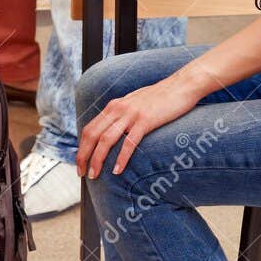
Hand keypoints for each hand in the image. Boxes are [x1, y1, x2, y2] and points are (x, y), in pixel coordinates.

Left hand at [76, 74, 200, 177]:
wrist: (181, 85)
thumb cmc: (160, 98)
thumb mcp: (134, 105)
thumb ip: (123, 116)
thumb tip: (113, 133)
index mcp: (113, 106)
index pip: (89, 129)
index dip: (81, 147)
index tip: (80, 163)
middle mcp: (118, 109)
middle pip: (92, 135)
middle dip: (84, 155)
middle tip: (81, 173)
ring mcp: (131, 114)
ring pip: (106, 139)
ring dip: (98, 159)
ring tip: (94, 175)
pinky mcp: (145, 120)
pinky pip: (129, 142)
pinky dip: (121, 158)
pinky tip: (117, 170)